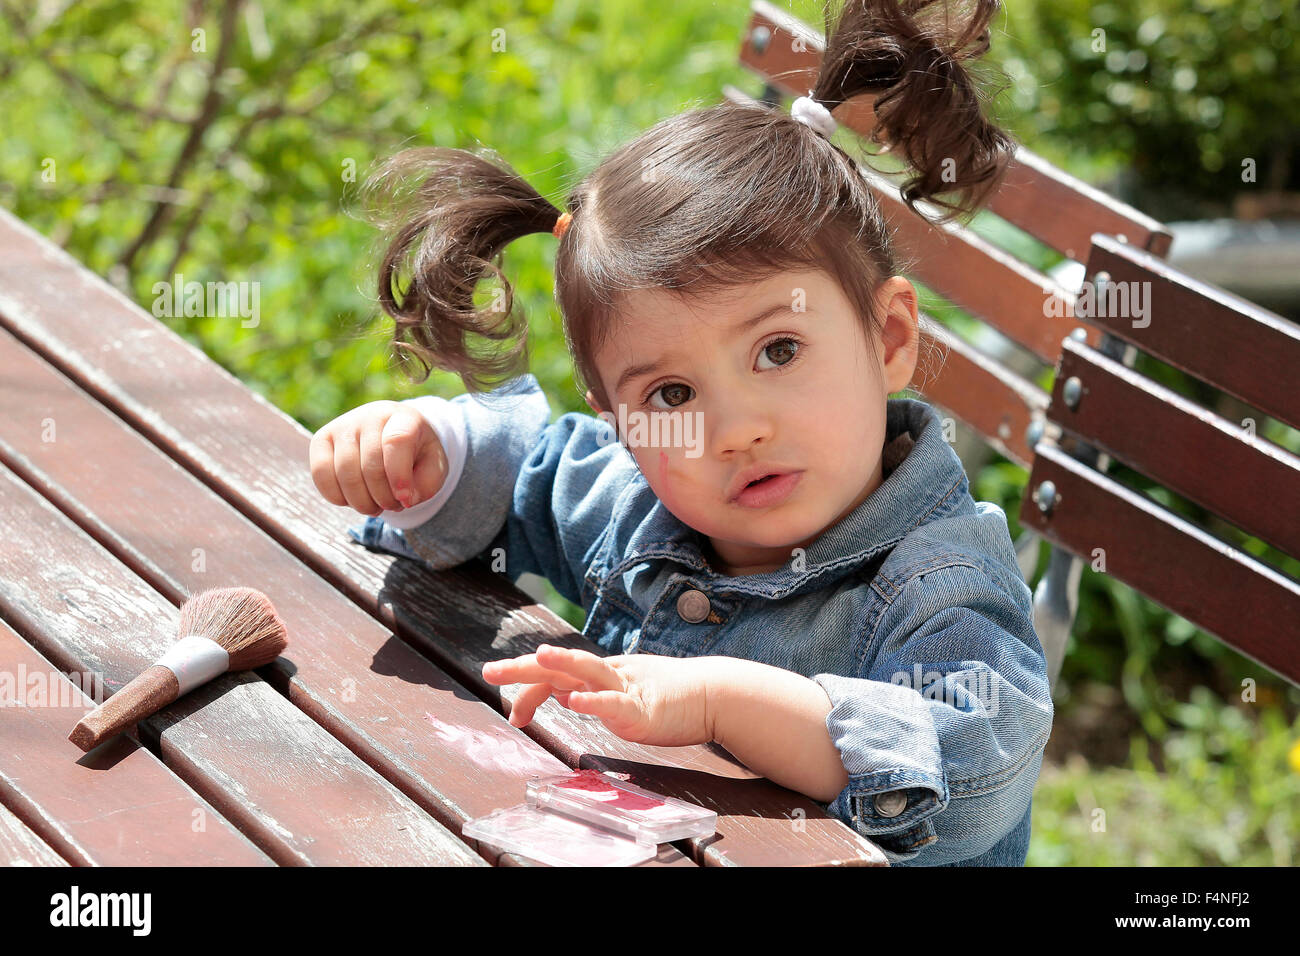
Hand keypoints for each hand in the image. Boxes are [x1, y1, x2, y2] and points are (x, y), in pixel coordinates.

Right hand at [309, 400, 446, 515]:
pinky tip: (353, 500)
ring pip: (345, 473)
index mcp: (404, 418)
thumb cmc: (416, 455)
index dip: (399, 475)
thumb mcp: (435, 467)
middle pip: (370, 465)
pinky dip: (337, 497)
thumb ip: (427, 484)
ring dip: (362, 502)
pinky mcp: (322, 439)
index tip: (405, 500)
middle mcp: (370, 416)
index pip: (396, 441)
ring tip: (376, 506)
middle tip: (393, 506)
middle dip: (383, 498)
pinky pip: (321, 474)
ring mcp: (343, 426)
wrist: (393, 436)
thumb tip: (405, 498)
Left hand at [481, 644, 714, 747]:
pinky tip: (574, 702)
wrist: (715, 695)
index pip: (556, 675)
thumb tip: (563, 695)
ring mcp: (627, 689)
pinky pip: (614, 703)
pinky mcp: (644, 710)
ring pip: (588, 670)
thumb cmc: (670, 698)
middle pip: (560, 666)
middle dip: (522, 668)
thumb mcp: (624, 694)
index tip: (512, 715)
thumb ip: (594, 693)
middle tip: (488, 671)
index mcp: (602, 673)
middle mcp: (609, 675)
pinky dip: (593, 701)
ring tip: (536, 658)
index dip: (529, 689)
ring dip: (560, 664)